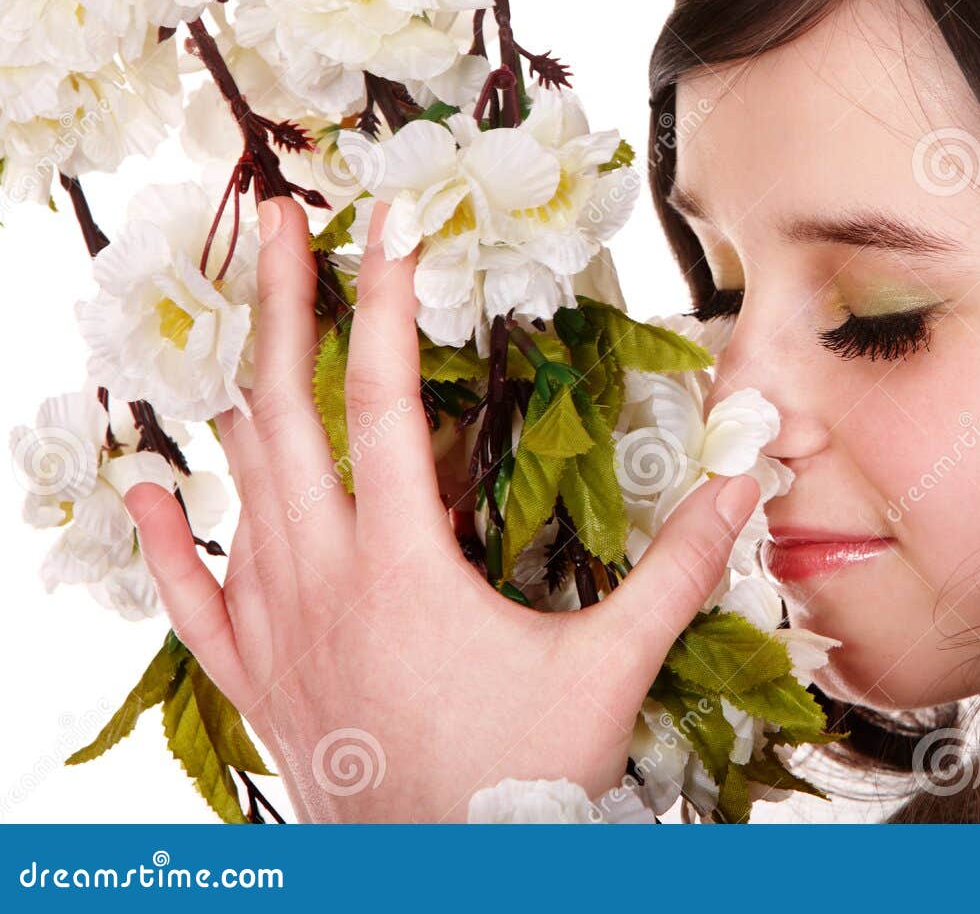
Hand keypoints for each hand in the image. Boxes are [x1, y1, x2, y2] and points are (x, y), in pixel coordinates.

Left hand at [124, 195, 759, 821]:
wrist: (448, 880)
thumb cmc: (523, 776)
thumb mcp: (612, 663)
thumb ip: (680, 562)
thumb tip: (746, 474)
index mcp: (401, 561)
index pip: (382, 395)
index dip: (388, 295)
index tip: (392, 219)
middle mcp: (319, 578)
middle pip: (283, 410)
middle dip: (285, 305)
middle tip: (287, 225)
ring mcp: (274, 627)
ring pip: (239, 484)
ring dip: (243, 391)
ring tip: (255, 322)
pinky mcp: (256, 676)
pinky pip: (187, 597)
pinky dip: (163, 534)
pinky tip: (146, 484)